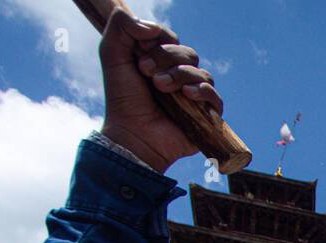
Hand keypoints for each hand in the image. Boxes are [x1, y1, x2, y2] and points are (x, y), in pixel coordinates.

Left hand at [98, 9, 223, 172]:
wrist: (132, 134)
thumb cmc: (122, 99)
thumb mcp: (112, 54)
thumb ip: (122, 26)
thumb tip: (154, 27)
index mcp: (161, 61)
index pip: (172, 38)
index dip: (160, 41)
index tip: (140, 53)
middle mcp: (179, 76)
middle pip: (188, 53)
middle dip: (167, 58)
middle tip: (147, 73)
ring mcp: (193, 96)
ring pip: (201, 72)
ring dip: (180, 75)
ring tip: (161, 87)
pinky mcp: (205, 115)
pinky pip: (214, 95)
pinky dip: (202, 91)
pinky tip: (186, 95)